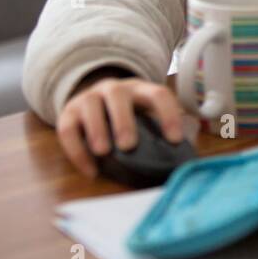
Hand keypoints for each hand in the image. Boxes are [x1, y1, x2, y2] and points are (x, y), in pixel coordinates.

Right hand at [57, 71, 185, 179]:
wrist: (94, 102)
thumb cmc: (130, 115)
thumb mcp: (149, 115)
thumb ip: (169, 127)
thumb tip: (189, 146)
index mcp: (140, 89)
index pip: (158, 94)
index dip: (168, 114)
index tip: (174, 140)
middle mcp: (113, 88)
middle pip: (117, 95)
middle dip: (123, 120)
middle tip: (129, 146)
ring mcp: (88, 98)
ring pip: (90, 106)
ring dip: (96, 129)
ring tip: (104, 152)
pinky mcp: (68, 113)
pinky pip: (68, 129)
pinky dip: (76, 150)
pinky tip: (91, 170)